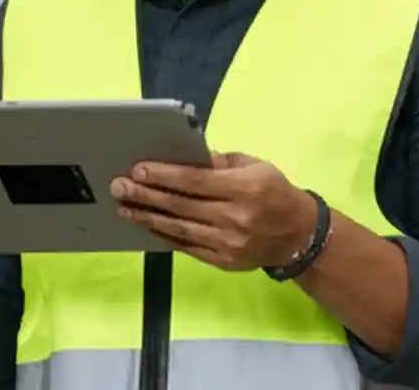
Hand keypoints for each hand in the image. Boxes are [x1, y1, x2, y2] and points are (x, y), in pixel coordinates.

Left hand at [110, 153, 317, 271]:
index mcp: (245, 188)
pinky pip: (186, 246)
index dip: (165, 175)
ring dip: (147, 216)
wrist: (298, 235)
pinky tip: (146, 224)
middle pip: (181, 205)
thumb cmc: (275, 193)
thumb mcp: (256, 166)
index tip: (139, 170)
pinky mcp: (223, 261)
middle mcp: (235, 217)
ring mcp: (228, 242)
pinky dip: (164, 235)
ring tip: (124, 207)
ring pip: (179, 228)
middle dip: (146, 195)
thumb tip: (187, 158)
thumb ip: (222, 162)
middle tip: (120, 186)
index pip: (196, 181)